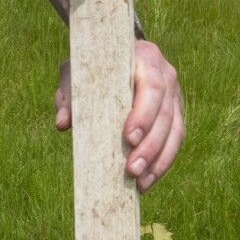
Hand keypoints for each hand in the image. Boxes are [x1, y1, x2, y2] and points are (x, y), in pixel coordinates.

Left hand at [54, 40, 183, 192]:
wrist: (113, 56)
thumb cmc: (93, 67)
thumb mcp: (78, 72)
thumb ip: (70, 94)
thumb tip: (63, 124)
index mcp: (146, 57)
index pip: (151, 86)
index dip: (144, 114)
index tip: (129, 138)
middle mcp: (166, 74)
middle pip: (165, 113)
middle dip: (150, 145)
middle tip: (131, 170)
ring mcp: (174, 95)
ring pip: (175, 131)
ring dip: (158, 160)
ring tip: (139, 182)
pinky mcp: (176, 114)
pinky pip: (175, 141)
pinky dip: (162, 163)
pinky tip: (146, 181)